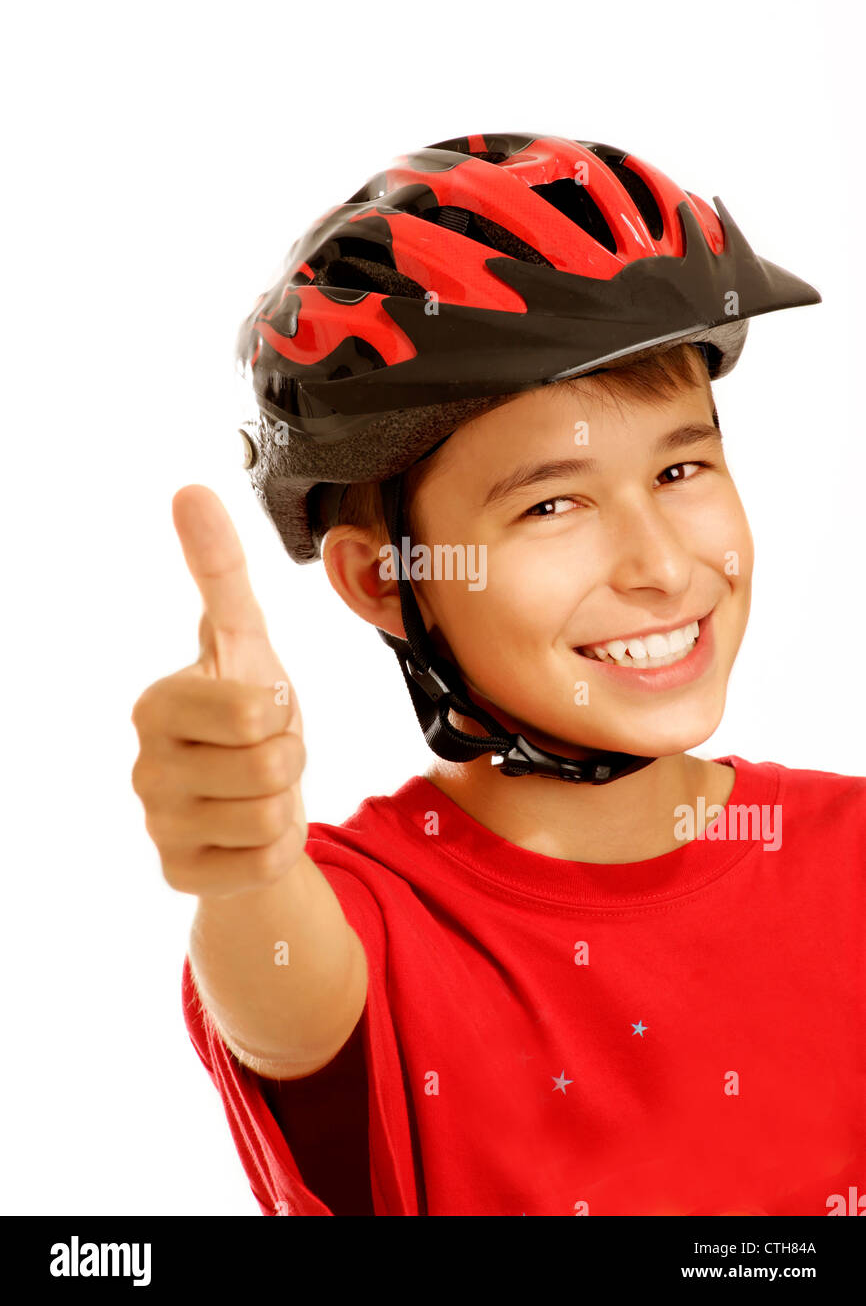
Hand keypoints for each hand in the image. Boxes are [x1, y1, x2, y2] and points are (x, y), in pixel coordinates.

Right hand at [131, 485, 306, 896]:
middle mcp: (144, 765)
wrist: (247, 801)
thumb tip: (190, 489)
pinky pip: (269, 860)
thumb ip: (219, 572)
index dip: (279, 711)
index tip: (257, 710)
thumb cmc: (249, 714)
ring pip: (275, 813)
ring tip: (260, 790)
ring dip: (288, 801)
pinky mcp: (180, 874)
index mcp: (156, 703)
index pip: (253, 708)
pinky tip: (251, 831)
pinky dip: (279, 845)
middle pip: (273, 763)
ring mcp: (158, 825)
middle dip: (292, 755)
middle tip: (268, 752)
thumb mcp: (244, 643)